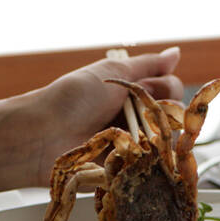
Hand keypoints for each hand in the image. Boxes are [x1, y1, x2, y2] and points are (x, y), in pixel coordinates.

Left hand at [26, 46, 183, 183]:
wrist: (43, 134)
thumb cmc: (73, 98)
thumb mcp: (113, 72)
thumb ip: (148, 64)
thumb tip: (176, 53)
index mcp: (130, 91)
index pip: (170, 88)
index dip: (167, 88)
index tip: (150, 88)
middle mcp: (133, 115)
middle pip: (171, 113)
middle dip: (164, 111)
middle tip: (143, 112)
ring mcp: (130, 142)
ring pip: (165, 139)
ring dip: (157, 135)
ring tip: (139, 135)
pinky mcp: (125, 167)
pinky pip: (150, 164)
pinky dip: (150, 158)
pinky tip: (142, 153)